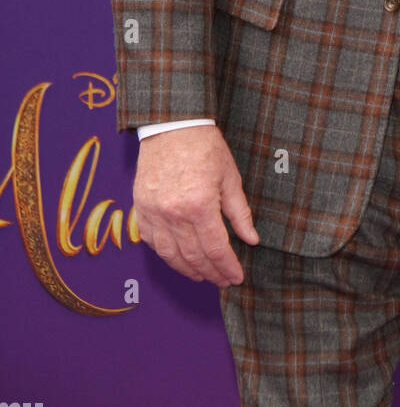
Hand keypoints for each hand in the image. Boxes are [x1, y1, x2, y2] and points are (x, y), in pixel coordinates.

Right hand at [133, 125, 258, 286]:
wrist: (173, 125)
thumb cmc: (205, 147)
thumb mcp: (230, 177)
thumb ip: (239, 212)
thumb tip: (251, 240)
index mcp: (200, 206)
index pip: (216, 249)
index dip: (227, 267)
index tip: (236, 277)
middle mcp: (174, 214)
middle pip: (193, 257)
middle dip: (211, 273)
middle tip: (222, 281)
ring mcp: (154, 212)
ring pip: (170, 255)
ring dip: (188, 270)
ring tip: (203, 276)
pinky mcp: (141, 208)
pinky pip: (151, 241)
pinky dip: (165, 254)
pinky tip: (178, 259)